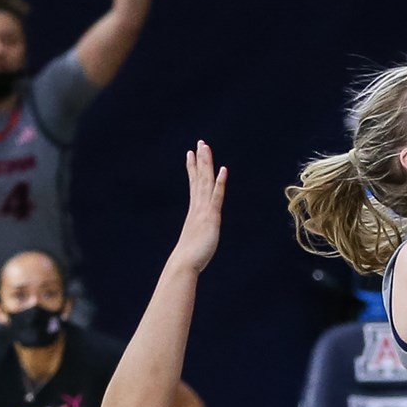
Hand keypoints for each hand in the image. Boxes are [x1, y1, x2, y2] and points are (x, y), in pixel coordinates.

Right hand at [178, 141, 227, 271]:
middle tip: (200, 142)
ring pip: (206, 182)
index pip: (194, 184)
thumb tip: (196, 235)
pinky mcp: (211, 217)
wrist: (184, 264)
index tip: (191, 154)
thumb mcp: (195, 240)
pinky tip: (223, 169)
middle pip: (199, 178)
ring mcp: (203, 210)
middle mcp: (197, 206)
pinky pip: (216, 196)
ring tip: (205, 147)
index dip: (193, 168)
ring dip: (207, 164)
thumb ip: (196, 234)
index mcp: (194, 210)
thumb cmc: (189, 257)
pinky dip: (220, 182)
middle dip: (200, 159)